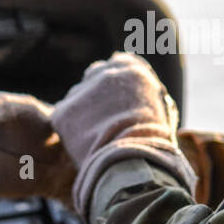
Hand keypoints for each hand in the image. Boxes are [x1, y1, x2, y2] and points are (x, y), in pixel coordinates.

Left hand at [51, 51, 196, 217]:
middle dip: (98, 91)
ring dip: (83, 110)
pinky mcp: (64, 111)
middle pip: (94, 74)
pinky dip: (70, 130)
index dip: (118, 80)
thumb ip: (147, 94)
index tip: (118, 94)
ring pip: (78, 96)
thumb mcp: (160, 110)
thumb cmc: (154, 141)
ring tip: (96, 135)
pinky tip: (84, 144)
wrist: (132, 161)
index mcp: (132, 70)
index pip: (119, 62)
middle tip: (104, 116)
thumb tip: (145, 91)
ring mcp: (82, 91)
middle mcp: (106, 73)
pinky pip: (63, 117)